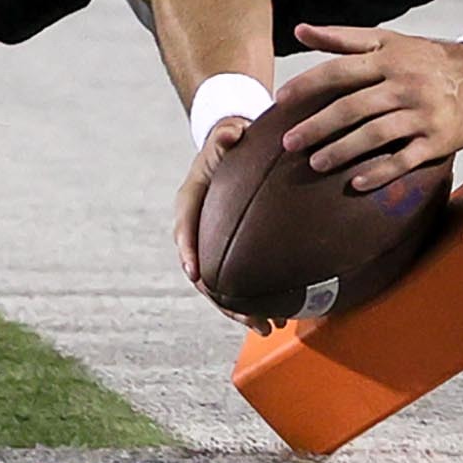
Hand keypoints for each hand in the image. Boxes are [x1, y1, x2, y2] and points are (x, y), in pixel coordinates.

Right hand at [173, 114, 275, 331]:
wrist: (236, 147)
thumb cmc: (231, 141)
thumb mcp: (226, 133)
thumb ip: (227, 134)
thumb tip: (233, 133)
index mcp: (191, 202)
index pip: (184, 230)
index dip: (189, 254)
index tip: (195, 275)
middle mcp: (199, 228)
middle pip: (203, 270)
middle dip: (222, 299)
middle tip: (247, 317)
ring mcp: (215, 243)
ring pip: (221, 285)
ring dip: (241, 310)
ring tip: (267, 328)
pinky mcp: (233, 252)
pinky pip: (240, 282)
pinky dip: (255, 302)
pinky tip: (278, 320)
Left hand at [278, 23, 462, 191]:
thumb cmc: (426, 59)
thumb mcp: (388, 40)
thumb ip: (342, 38)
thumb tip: (299, 30)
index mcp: (388, 60)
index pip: (339, 71)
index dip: (307, 85)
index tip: (281, 100)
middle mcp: (404, 85)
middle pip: (352, 107)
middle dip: (317, 126)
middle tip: (289, 143)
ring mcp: (423, 114)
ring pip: (375, 134)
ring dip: (342, 150)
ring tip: (315, 163)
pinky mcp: (439, 140)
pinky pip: (406, 159)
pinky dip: (381, 172)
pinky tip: (357, 183)